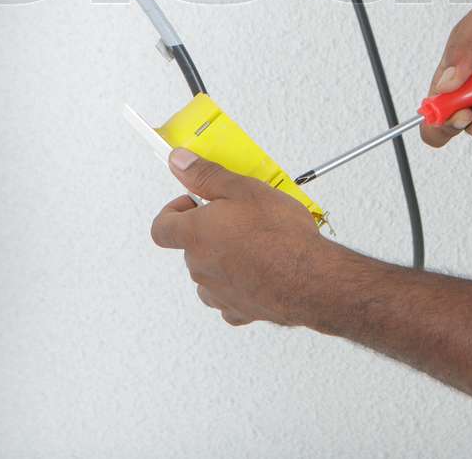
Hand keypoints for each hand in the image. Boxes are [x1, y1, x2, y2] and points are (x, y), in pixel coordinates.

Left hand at [149, 148, 334, 327]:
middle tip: (238, 217)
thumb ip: (205, 175)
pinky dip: (239, 283)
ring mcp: (217, 292)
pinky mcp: (237, 310)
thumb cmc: (280, 236)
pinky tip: (260, 270)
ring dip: (223, 258)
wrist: (309, 278)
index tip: (193, 202)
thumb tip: (179, 162)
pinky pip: (228, 296)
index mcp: (195, 235)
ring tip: (253, 244)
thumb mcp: (243, 189)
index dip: (173, 212)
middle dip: (209, 231)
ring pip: (209, 272)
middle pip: (190, 247)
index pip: (161, 227)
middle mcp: (199, 266)